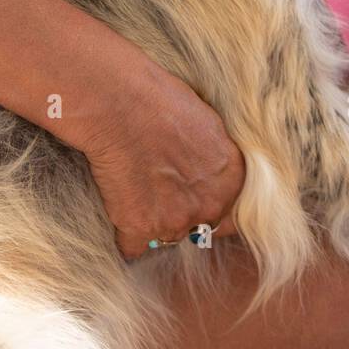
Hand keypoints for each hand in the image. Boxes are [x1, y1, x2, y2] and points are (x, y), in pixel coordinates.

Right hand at [78, 50, 244, 259]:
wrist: (120, 104)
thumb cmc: (160, 101)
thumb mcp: (207, 124)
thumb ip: (214, 160)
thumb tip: (209, 173)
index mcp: (232, 178)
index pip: (227, 212)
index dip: (204, 204)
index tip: (186, 195)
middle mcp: (210, 205)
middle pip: (196, 228)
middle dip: (178, 214)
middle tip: (156, 188)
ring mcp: (175, 220)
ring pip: (164, 237)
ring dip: (151, 222)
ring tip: (134, 188)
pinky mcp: (140, 229)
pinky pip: (132, 247)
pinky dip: (123, 233)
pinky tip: (116, 202)